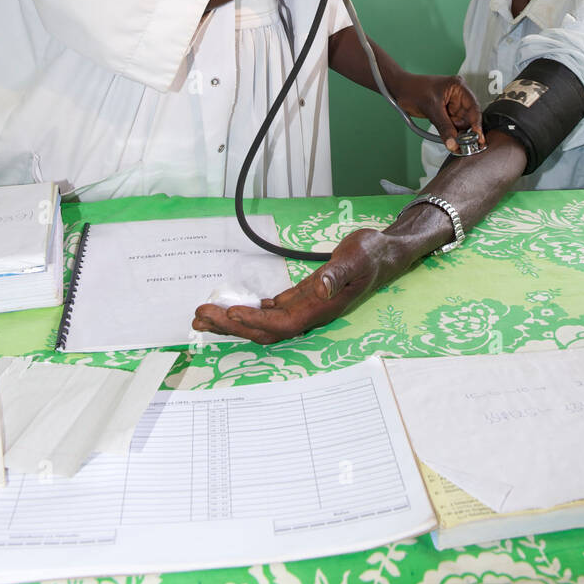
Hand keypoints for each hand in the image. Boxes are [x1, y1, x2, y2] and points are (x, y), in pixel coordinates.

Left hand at [192, 226, 409, 344]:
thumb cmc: (371, 254)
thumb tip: (319, 287)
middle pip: (265, 330)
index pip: (282, 324)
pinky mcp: (300, 298)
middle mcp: (309, 314)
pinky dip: (248, 312)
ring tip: (203, 316)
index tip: (230, 315)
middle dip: (232, 326)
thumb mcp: (356, 258)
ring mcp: (303, 308)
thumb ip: (337, 274)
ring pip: (263, 323)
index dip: (255, 323)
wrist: (384, 253)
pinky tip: (231, 310)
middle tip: (199, 316)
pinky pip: (270, 311)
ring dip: (233, 321)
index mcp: (321, 308)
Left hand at [395, 73, 483, 153]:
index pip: (473, 107)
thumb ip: (444, 127)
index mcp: (458, 87)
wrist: (398, 90)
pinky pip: (451, 126)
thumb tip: (454, 143)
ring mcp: (451, 105)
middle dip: (466, 131)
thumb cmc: (412, 89)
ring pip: (460, 124)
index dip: (476, 123)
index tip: (478, 137)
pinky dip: (450, 133)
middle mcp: (457, 95)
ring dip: (457, 134)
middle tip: (464, 144)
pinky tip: (448, 139)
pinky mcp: (444, 113)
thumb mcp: (431, 108)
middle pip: (468, 117)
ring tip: (454, 143)